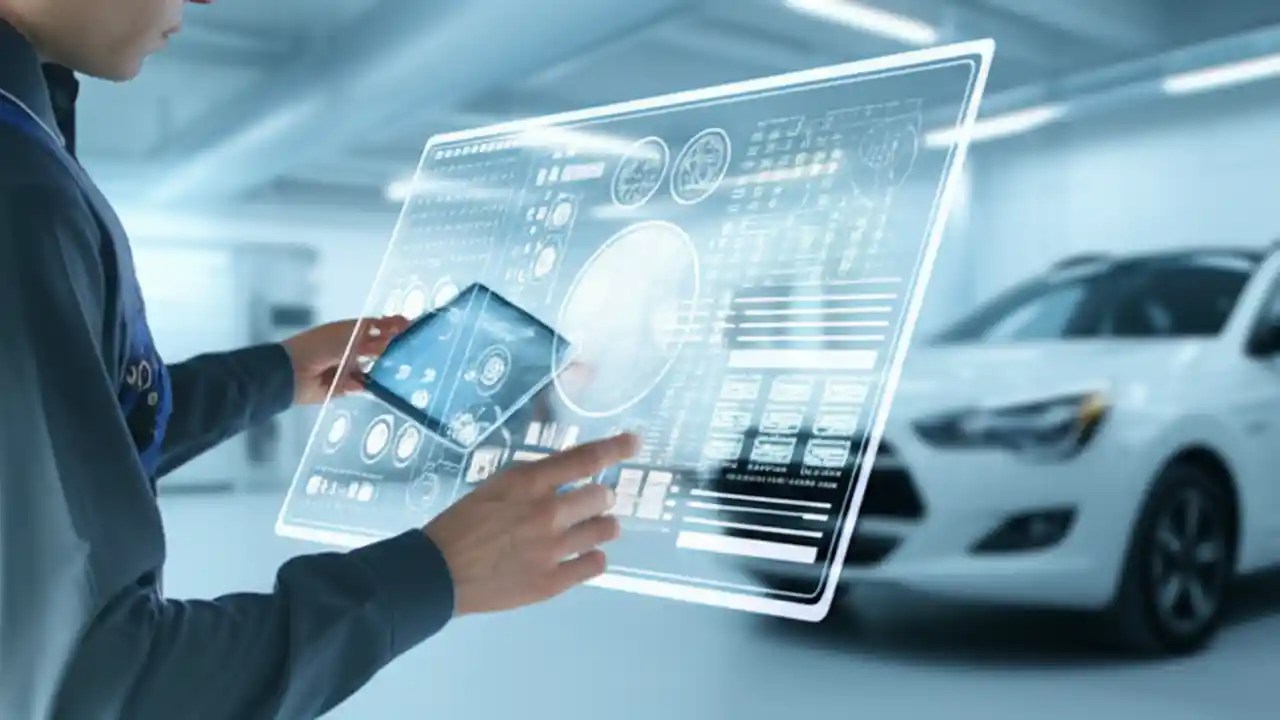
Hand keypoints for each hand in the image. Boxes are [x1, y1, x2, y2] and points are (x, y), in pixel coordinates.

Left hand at [282, 316, 409, 404]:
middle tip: (416, 350)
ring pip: (375, 368)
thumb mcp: (348, 337)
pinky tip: (391, 384)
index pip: (377, 327)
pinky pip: (366, 386)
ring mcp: (351, 369)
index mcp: (350, 332)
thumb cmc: (319, 347)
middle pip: (379, 348)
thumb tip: (394, 336)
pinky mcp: (348, 387)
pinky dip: (375, 385)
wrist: (293, 372)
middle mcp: (352, 349)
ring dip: (388, 368)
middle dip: (394, 349)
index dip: (393, 327)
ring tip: (409, 368)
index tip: (412, 327)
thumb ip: (373, 337)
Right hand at [424, 433, 638, 615]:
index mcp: (529, 483)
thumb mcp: (497, 488)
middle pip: (602, 497)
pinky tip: (581, 556)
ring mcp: (553, 549)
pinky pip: (596, 564)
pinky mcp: (553, 581)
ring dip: (601, 527)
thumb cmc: (463, 524)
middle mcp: (547, 512)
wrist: (439, 572)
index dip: (615, 448)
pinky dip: (593, 557)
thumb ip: (535, 482)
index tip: (635, 443)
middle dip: (600, 498)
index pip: (585, 459)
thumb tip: (570, 478)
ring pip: (605, 530)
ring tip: (588, 531)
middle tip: (589, 505)